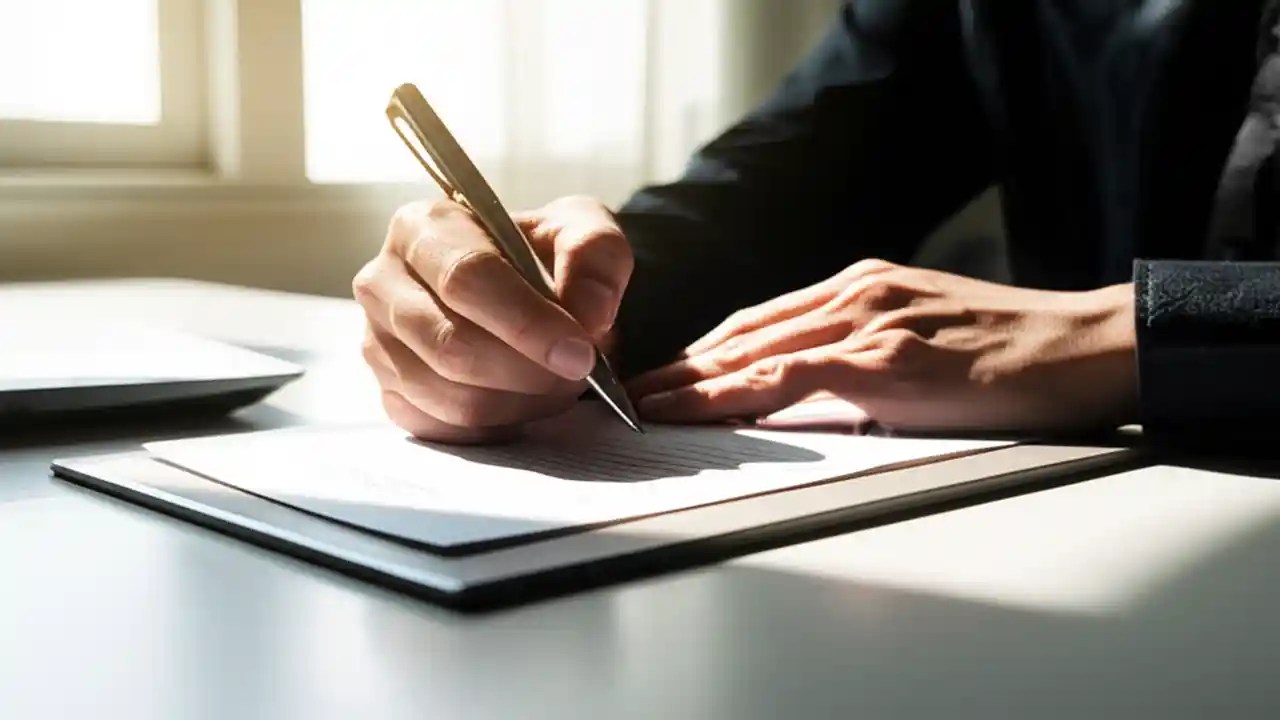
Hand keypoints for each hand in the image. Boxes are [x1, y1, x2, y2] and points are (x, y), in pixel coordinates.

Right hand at [354, 195, 631, 442]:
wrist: (526, 292)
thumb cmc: (543, 256)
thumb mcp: (582, 231)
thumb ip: (594, 254)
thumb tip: (588, 312)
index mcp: (425, 227)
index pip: (466, 278)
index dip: (526, 322)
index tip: (579, 353)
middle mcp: (384, 282)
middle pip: (452, 346)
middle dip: (527, 371)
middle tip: (575, 371)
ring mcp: (378, 343)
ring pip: (449, 396)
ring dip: (519, 401)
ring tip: (555, 382)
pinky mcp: (390, 393)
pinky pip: (443, 428)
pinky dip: (496, 425)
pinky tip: (523, 400)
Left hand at [627, 260, 1137, 432]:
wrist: (1087, 348)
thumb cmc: (1015, 353)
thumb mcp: (927, 340)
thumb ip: (869, 358)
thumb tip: (820, 397)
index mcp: (863, 287)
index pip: (762, 320)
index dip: (707, 349)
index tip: (666, 372)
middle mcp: (856, 294)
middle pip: (743, 332)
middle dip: (681, 364)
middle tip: (632, 389)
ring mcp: (868, 323)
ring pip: (752, 353)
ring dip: (688, 382)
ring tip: (642, 405)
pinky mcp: (885, 362)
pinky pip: (786, 380)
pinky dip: (730, 396)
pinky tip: (693, 411)